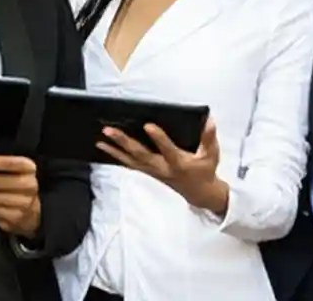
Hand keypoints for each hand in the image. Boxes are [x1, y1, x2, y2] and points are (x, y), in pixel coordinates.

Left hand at [97, 118, 229, 215]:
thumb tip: (209, 120)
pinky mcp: (148, 172)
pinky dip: (117, 157)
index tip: (148, 125)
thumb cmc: (204, 171)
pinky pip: (130, 164)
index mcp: (179, 163)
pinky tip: (105, 149)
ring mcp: (153, 171)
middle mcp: (162, 168)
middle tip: (109, 130)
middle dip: (124, 142)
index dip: (158, 138)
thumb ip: (209, 138)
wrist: (198, 192)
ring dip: (115, 150)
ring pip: (131, 160)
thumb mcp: (212, 155)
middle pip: (140, 155)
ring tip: (100, 140)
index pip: (167, 150)